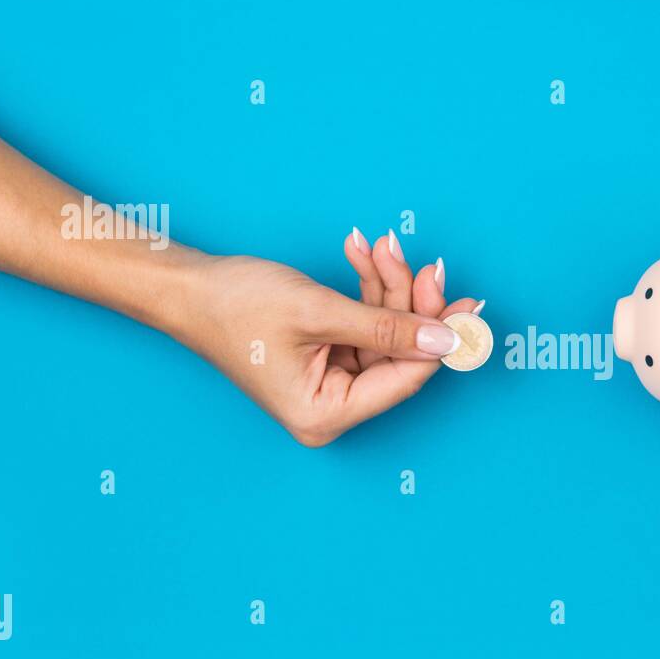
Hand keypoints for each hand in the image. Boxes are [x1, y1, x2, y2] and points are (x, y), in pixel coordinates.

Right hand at [176, 228, 478, 446]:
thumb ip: (388, 328)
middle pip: (399, 354)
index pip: (405, 379)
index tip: (472, 305)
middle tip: (428, 263)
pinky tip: (362, 251)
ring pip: (385, 332)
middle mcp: (331, 409)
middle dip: (411, 302)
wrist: (187, 287)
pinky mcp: (326, 358)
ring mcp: (329, 384)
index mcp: (325, 415)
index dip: (441, 338)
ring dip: (387, 286)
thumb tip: (447, 339)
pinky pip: (364, 323)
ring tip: (381, 244)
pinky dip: (367, 288)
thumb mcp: (320, 312)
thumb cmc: (236, 305)